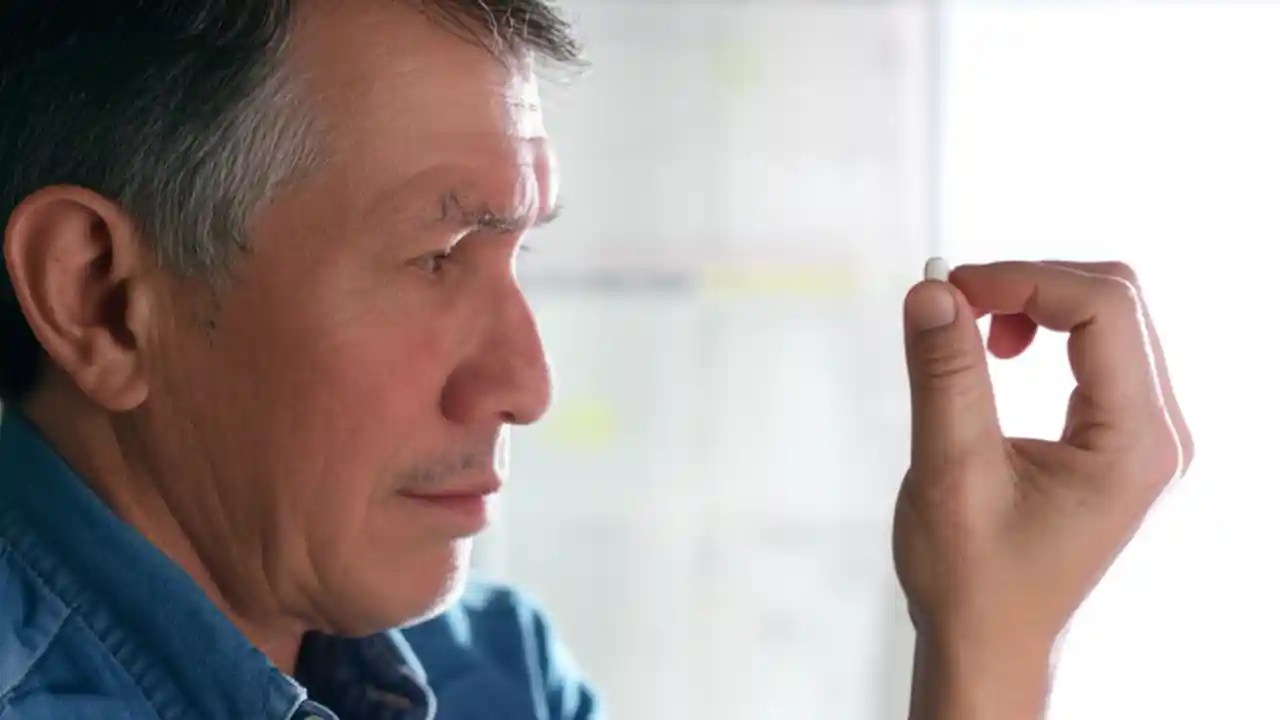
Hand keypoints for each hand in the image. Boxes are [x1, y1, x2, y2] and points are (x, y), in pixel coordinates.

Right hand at [893, 260, 1193, 718]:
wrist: (987, 639)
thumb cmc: (973, 578)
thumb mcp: (951, 471)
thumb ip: (944, 375)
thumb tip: (931, 290)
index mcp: (1134, 444)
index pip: (1105, 311)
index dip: (1024, 280)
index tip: (952, 289)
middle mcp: (1157, 434)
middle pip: (1116, 303)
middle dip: (1029, 285)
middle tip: (955, 303)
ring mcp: (1142, 436)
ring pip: (1108, 319)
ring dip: (1035, 304)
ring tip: (971, 331)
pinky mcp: (1117, 437)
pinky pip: (1097, 349)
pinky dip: (1043, 330)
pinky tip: (998, 352)